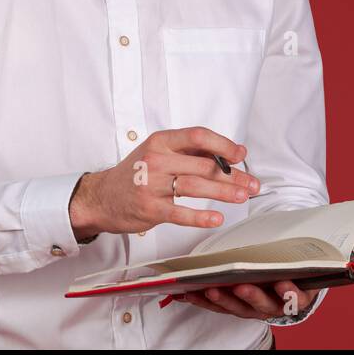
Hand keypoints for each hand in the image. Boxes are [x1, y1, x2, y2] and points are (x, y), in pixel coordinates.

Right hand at [69, 126, 259, 237]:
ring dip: (224, 192)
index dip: (223, 145)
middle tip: (252, 183)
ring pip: (196, 186)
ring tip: (242, 197)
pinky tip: (217, 218)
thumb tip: (229, 153)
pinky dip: (201, 217)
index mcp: (161, 141)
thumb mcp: (157, 152)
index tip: (240, 155)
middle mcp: (156, 159)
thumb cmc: (134, 174)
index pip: (197, 136)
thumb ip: (189, 151)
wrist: (101, 197)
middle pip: (203, 164)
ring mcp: (152, 184)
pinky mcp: (150, 208)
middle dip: (233, 175)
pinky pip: (180, 213)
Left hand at [179, 252, 353, 319]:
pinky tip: (187, 289)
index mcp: (301, 294)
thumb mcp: (333, 254)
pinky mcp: (230, 299)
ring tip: (210, 285)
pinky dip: (200, 296)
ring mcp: (251, 303)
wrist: (288, 261)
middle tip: (241, 283)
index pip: (296, 299)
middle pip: (262, 305)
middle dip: (251, 296)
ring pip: (235, 306)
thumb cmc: (309, 257)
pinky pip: (214, 301)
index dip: (289, 294)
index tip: (283, 284)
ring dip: (222, 298)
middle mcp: (275, 303)